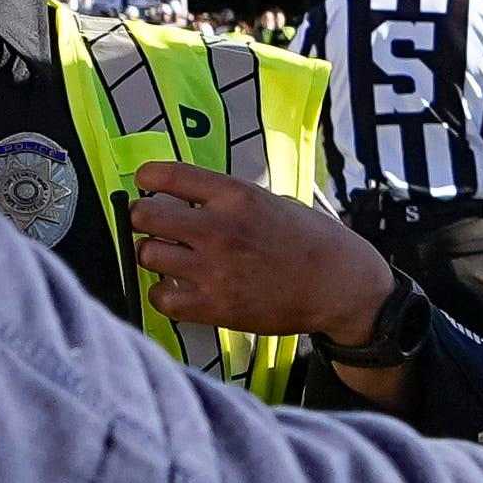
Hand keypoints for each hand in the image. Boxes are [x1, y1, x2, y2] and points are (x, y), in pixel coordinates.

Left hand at [127, 165, 397, 347]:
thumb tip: (184, 200)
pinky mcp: (214, 306)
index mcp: (236, 196)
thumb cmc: (309, 240)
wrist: (338, 284)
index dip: (147, 177)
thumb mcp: (270, 201)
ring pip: (147, 255)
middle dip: (143, 218)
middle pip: (145, 216)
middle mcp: (219, 229)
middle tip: (153, 225)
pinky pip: (161, 297)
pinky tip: (178, 287)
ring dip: (153, 254)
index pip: (168, 175)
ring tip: (169, 257)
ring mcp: (214, 270)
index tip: (144, 182)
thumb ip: (226, 200)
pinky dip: (163, 292)